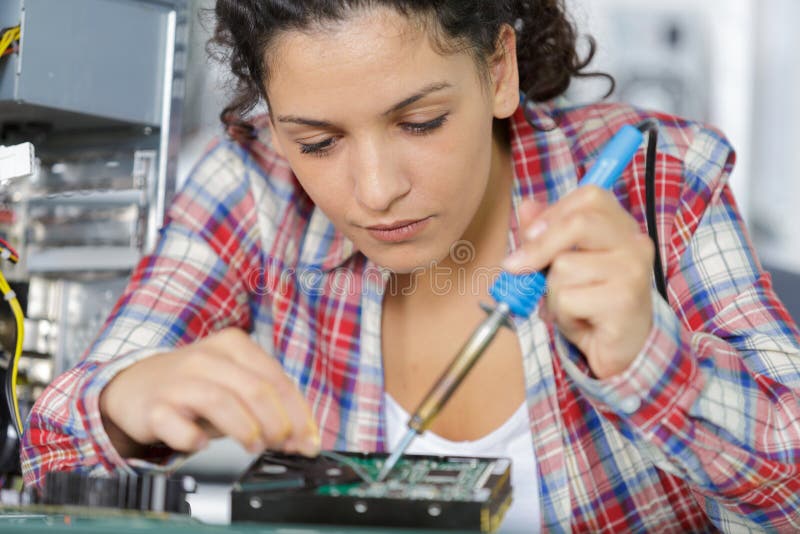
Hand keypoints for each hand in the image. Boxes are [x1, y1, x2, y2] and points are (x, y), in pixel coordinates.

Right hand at [99, 327, 319, 457]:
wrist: (134, 386)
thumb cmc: (194, 386)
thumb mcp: (235, 384)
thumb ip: (269, 405)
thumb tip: (303, 438)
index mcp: (233, 345)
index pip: (277, 379)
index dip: (298, 413)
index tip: (308, 440)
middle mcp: (206, 358)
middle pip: (255, 389)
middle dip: (278, 423)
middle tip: (284, 445)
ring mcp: (179, 381)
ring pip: (222, 402)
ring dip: (246, 430)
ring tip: (254, 446)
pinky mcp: (156, 407)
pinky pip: (179, 426)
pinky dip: (195, 439)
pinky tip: (202, 443)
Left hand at [502, 187, 654, 378]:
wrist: (622, 350)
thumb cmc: (592, 303)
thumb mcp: (564, 264)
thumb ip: (545, 234)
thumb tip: (525, 206)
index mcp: (621, 227)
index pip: (590, 197)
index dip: (553, 213)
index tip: (531, 234)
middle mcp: (634, 243)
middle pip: (578, 224)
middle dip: (538, 248)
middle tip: (515, 267)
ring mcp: (633, 270)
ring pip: (564, 267)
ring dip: (553, 294)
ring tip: (571, 306)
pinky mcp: (624, 300)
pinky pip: (568, 299)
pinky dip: (563, 315)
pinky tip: (581, 321)